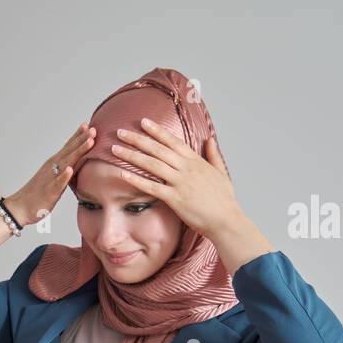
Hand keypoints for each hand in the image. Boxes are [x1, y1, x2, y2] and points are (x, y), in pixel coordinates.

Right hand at [5, 122, 96, 225]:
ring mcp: (50, 179)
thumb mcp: (52, 178)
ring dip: (78, 151)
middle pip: (69, 151)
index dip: (78, 136)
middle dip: (82, 139)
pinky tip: (69, 169)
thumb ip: (63, 170)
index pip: (68, 147)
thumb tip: (74, 165)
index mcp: (53, 164)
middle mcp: (52, 167)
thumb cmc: (37, 194)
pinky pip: (57, 183)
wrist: (20, 207)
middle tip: (93, 128)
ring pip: (66, 162)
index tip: (87, 124)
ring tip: (89, 141)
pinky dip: (63, 176)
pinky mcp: (49, 192)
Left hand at [110, 118, 247, 242]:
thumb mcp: (222, 173)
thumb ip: (213, 155)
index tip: (143, 122)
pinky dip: (136, 180)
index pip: (172, 141)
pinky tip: (123, 174)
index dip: (157, 131)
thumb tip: (210, 140)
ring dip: (132, 155)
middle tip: (121, 131)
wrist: (226, 220)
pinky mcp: (175, 198)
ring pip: (152, 165)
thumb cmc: (224, 200)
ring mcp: (180, 183)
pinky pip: (152, 187)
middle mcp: (186, 168)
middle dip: (137, 139)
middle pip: (157, 149)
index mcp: (196, 161)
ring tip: (116, 149)